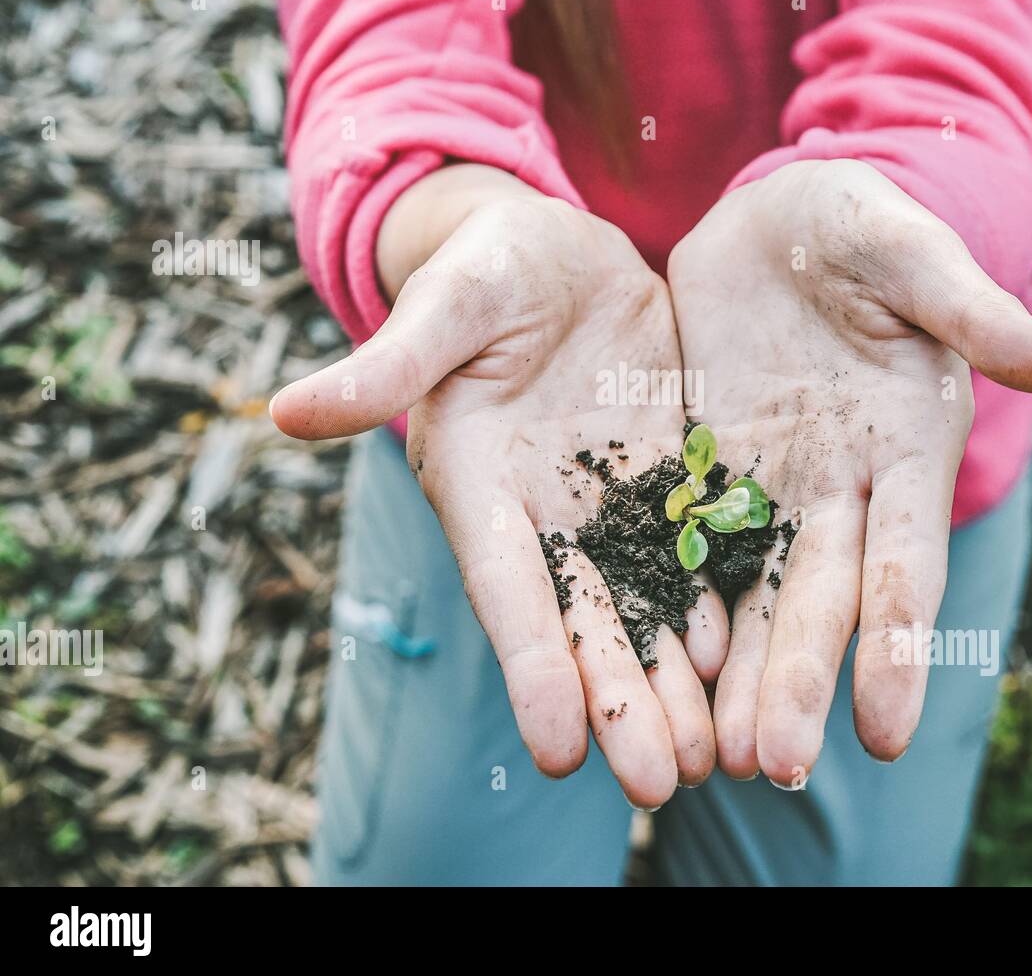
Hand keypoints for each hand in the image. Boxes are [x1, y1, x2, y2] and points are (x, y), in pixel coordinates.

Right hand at [271, 172, 727, 807]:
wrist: (553, 251)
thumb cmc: (483, 268)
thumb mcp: (446, 305)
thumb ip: (388, 365)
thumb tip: (281, 411)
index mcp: (480, 485)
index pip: (508, 589)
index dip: (532, 665)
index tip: (560, 749)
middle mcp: (545, 512)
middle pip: (587, 620)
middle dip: (624, 702)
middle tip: (664, 783)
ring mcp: (610, 498)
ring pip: (648, 601)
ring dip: (678, 679)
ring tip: (716, 754)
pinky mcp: (667, 472)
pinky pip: (696, 544)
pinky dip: (718, 599)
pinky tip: (747, 650)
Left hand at [667, 159, 1031, 783]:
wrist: (777, 215)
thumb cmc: (861, 223)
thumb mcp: (911, 255)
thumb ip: (975, 315)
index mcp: (904, 445)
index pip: (904, 561)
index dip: (895, 643)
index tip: (882, 733)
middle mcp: (842, 482)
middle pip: (821, 597)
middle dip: (799, 682)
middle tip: (766, 772)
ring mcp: (770, 478)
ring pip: (754, 588)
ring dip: (741, 671)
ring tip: (716, 755)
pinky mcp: (708, 462)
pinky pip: (691, 542)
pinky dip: (681, 602)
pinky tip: (663, 665)